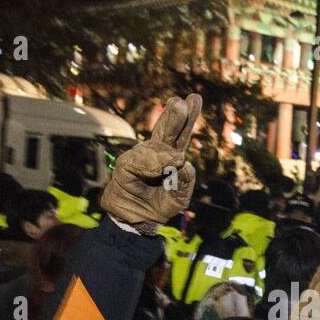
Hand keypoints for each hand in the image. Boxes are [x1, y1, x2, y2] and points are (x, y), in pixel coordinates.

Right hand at [102, 94, 201, 226]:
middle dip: (174, 116)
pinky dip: (151, 165)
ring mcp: (140, 158)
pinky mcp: (125, 167)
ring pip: (153, 145)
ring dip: (165, 150)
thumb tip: (183, 161)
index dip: (188, 117)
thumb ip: (185, 182)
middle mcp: (156, 153)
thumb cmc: (158, 206)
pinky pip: (138, 161)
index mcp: (172, 157)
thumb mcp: (179, 198)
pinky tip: (160, 168)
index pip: (181, 134)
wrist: (136, 221)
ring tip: (178, 158)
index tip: (194, 98)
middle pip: (166, 131)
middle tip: (180, 102)